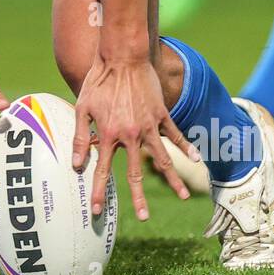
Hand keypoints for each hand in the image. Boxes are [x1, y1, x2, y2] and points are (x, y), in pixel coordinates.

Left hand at [73, 55, 198, 220]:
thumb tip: (76, 165)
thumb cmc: (98, 81)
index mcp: (108, 135)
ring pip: (163, 158)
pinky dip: (187, 147)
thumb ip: (81, 137)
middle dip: (138, 198)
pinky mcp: (161, 114)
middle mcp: (130, 135)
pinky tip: (197, 159)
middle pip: (134, 173)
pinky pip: (176, 134)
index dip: (98, 192)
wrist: (122, 57)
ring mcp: (148, 125)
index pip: (101, 171)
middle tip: (143, 218)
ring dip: (173, 179)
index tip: (96, 211)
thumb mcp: (82, 108)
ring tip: (183, 196)